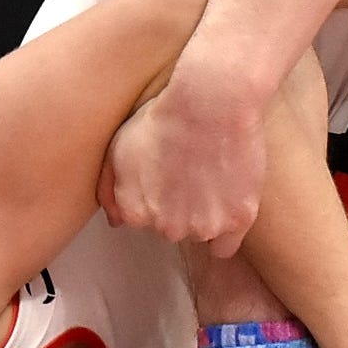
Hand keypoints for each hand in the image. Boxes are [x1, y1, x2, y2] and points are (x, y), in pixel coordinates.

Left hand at [100, 69, 267, 254]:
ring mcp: (203, 227)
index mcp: (136, 212)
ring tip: (214, 178)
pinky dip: (228, 229)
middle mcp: (167, 227)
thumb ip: (110, 190)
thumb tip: (118, 221)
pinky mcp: (237, 221)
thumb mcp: (119, 147)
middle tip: (194, 173)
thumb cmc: (165, 118)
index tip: (171, 178)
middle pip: (175, 229)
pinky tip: (229, 205)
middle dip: (183, 208)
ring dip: (208, 216)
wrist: (211, 103)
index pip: (146, 222)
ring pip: (202, 234)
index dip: (159, 199)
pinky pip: (227, 245)